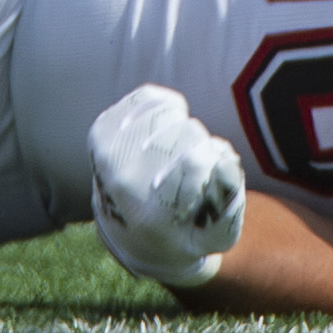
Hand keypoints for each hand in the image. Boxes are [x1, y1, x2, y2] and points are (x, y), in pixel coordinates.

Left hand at [88, 84, 244, 289]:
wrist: (130, 235)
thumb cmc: (183, 232)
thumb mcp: (217, 234)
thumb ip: (229, 199)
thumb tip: (222, 159)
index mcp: (151, 212)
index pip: (196, 161)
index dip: (215, 165)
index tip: (207, 187)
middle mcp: (123, 180)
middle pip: (189, 133)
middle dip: (204, 147)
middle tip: (196, 172)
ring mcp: (108, 152)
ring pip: (172, 113)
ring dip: (184, 129)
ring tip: (179, 155)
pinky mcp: (102, 130)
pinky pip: (149, 97)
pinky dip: (166, 109)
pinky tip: (167, 131)